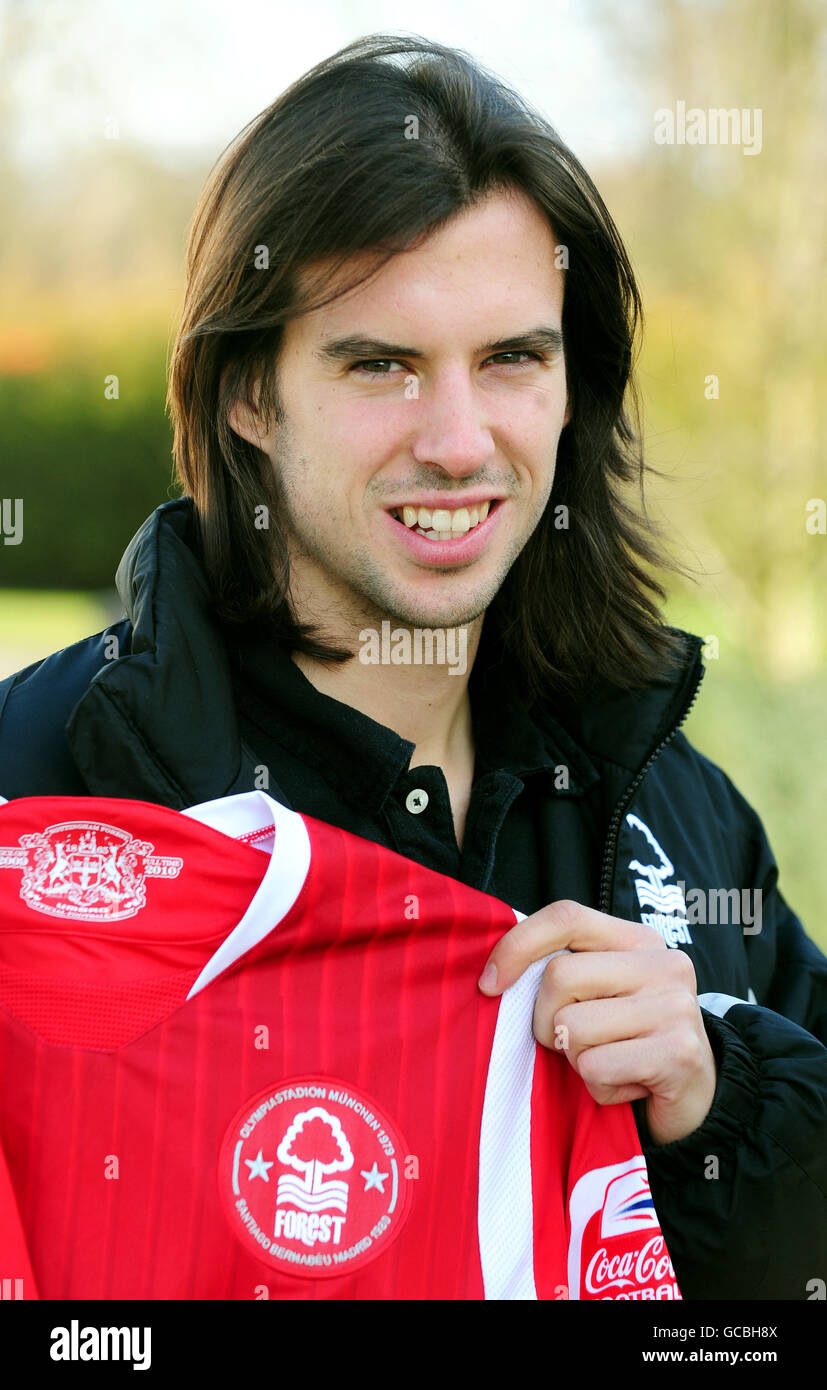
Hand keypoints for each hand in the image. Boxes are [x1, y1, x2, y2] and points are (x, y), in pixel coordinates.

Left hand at [478, 899, 717, 1145]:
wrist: (696, 1097)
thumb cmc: (628, 1042)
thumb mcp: (600, 995)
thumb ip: (563, 972)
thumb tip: (494, 973)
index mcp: (638, 940)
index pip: (566, 917)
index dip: (517, 946)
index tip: (489, 983)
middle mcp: (663, 964)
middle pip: (559, 978)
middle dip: (546, 1022)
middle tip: (571, 1044)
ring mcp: (675, 1007)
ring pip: (572, 1028)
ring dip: (575, 1060)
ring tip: (607, 1064)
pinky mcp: (678, 1053)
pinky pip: (595, 1068)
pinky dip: (597, 1088)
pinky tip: (625, 1086)